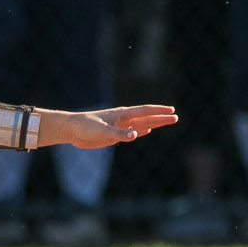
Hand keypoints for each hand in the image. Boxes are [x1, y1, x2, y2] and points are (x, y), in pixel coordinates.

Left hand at [44, 105, 177, 149]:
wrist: (71, 130)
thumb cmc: (85, 127)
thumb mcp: (102, 131)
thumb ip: (118, 134)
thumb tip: (135, 135)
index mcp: (122, 114)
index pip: (145, 111)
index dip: (158, 111)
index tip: (171, 111)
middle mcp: (123, 119)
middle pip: (147, 118)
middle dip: (162, 118)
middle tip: (176, 118)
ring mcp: (119, 127)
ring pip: (142, 124)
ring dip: (155, 124)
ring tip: (168, 122)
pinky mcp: (114, 135)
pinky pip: (132, 132)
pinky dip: (141, 131)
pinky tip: (147, 130)